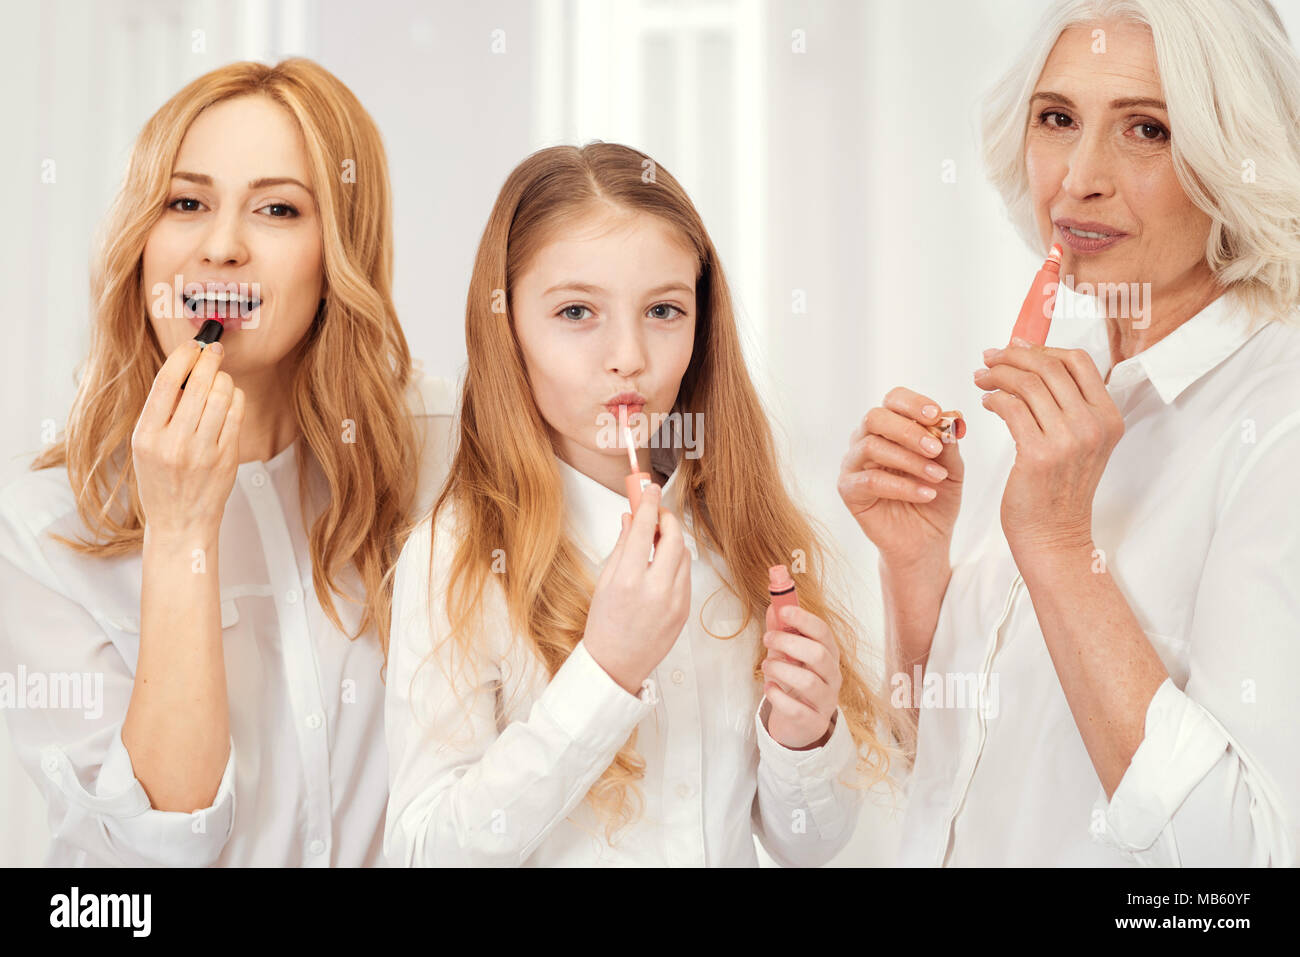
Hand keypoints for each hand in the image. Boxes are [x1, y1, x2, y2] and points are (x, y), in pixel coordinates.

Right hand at [132, 340, 244, 542]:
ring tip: (220, 375)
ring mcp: (203, 451)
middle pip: (198, 385)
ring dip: (224, 378)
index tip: (191, 347)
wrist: (180, 522)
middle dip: (208, 360)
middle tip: (213, 350)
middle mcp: (174, 442)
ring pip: (221, 397)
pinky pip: (236, 415)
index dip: (182, 358)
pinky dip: (235, 398)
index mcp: (146, 436)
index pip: (166, 383)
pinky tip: (230, 396)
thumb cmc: (161, 482)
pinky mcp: (226, 457)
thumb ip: (161, 412)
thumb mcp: (144, 447)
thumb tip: (186, 372)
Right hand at [583, 484, 691, 695]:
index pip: (644, 530)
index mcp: (628, 581)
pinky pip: (686, 575)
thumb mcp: (604, 582)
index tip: (649, 489)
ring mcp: (674, 602)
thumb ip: (621, 547)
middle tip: (655, 514)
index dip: (647, 504)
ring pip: (684, 555)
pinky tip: (660, 568)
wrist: (616, 665)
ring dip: (672, 541)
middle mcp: (655, 590)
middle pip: (673, 538)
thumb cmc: (604, 626)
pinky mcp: (685, 610)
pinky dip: (676, 564)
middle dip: (666, 519)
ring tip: (654, 543)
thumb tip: (629, 518)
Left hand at [760, 604, 842, 749]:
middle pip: (818, 654)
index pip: (823, 632)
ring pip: (809, 682)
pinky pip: (796, 709)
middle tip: (767, 639)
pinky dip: (778, 696)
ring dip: (780, 669)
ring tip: (766, 666)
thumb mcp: (787, 655)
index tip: (782, 610)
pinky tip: (769, 688)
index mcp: (829, 655)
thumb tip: (773, 607)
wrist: (799, 723)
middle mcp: (832, 676)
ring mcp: (826, 700)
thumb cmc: (794, 682)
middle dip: (789, 642)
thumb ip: (782, 631)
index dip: (803, 619)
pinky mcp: (814, 722)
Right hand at [838, 387, 963, 566]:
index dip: (913, 403)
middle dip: (908, 430)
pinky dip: (902, 486)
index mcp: (890, 427)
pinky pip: (870, 480)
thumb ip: (949, 444)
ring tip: (938, 477)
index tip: (937, 415)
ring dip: (909, 460)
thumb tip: (952, 417)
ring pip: (871, 446)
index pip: (893, 400)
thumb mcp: (952, 469)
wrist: (926, 539)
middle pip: (875, 417)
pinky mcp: (849, 490)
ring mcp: (853, 464)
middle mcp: (866, 440)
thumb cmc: (936, 497)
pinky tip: (926, 494)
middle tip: (936, 448)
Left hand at [975, 338, 1122, 555]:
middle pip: (1049, 367)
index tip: (1015, 346)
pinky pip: (1010, 408)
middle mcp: (1093, 425)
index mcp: (1109, 417)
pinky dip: (993, 399)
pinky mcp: (1039, 455)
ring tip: (980, 377)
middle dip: (1013, 356)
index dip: (1042, 348)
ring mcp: (1069, 440)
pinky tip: (985, 402)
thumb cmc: (1059, 489)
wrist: (1054, 536)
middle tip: (989, 357)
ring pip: (1027, 384)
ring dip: (997, 375)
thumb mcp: (1080, 442)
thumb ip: (1068, 405)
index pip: (1078, 361)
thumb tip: (1034, 361)